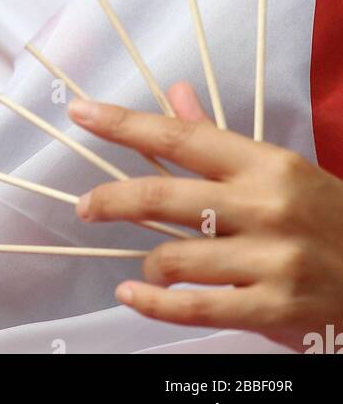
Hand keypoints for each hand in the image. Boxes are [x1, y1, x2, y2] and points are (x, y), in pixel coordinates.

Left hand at [67, 83, 342, 352]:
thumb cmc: (328, 218)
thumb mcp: (282, 170)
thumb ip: (220, 138)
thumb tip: (178, 94)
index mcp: (265, 164)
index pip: (182, 135)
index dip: (125, 123)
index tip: (83, 113)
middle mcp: (265, 207)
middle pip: (165, 195)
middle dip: (113, 199)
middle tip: (85, 206)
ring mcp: (270, 260)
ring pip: (174, 256)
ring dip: (149, 262)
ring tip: (149, 264)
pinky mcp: (272, 309)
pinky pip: (194, 307)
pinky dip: (153, 304)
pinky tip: (133, 294)